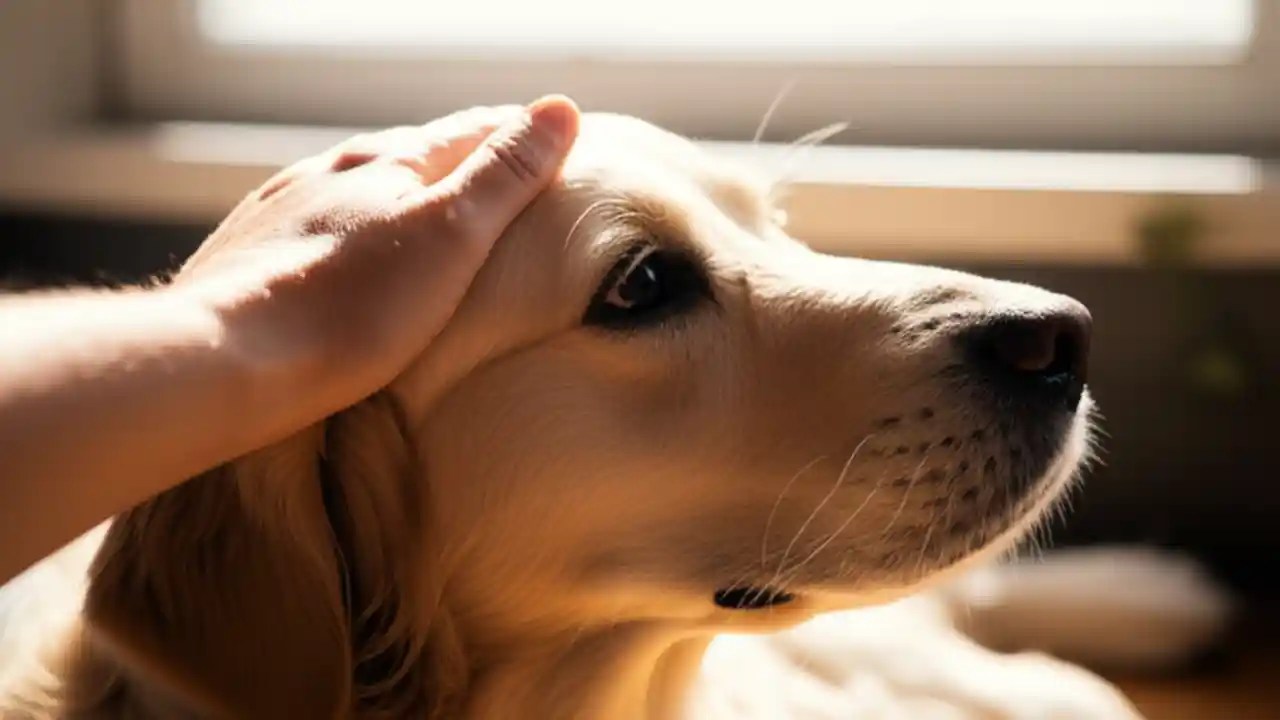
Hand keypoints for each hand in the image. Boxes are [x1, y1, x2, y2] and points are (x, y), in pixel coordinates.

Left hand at [178, 96, 580, 416]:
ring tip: (422, 206)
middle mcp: (333, 171)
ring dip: (395, 188)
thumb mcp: (452, 237)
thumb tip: (559, 108)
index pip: (469, 132)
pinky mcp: (249, 250)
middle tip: (496, 169)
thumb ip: (504, 174)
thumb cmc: (351, 309)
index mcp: (390, 164)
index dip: (513, 132)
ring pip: (356, 184)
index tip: (550, 135)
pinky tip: (342, 246)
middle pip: (410, 152)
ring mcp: (285, 207)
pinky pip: (313, 220)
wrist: (224, 361)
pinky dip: (347, 223)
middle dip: (457, 157)